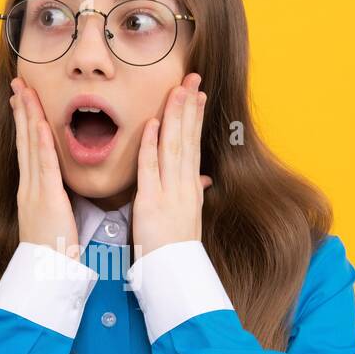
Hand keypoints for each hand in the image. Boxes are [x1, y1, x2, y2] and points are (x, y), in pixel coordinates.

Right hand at [10, 77, 80, 261]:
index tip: (22, 102)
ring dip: (28, 116)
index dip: (24, 124)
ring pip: (31, 146)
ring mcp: (34, 190)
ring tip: (24, 92)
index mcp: (31, 191)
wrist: (44, 274)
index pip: (27, 150)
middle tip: (19, 85)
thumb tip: (56, 194)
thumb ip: (52, 204)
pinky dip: (43, 141)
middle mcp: (28, 186)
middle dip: (22, 111)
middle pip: (25, 141)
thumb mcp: (50, 221)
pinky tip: (40, 122)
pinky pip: (45, 164)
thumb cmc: (51, 253)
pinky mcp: (46, 198)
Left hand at [132, 72, 211, 259]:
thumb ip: (194, 195)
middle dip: (189, 107)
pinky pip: (150, 169)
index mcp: (191, 189)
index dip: (195, 118)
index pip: (194, 145)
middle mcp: (184, 187)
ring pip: (173, 148)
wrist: (174, 276)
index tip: (198, 94)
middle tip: (192, 78)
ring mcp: (169, 193)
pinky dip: (150, 145)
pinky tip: (151, 124)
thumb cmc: (177, 250)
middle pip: (187, 139)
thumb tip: (203, 181)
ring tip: (178, 90)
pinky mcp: (151, 203)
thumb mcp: (190, 218)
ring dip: (174, 117)